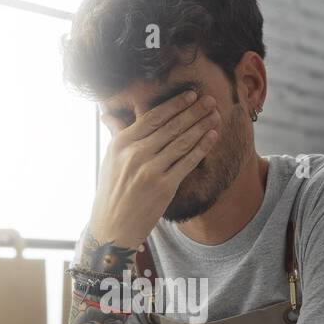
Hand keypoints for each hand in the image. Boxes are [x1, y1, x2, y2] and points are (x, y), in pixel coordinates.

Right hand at [89, 90, 220, 248]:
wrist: (113, 228)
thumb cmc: (112, 193)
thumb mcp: (109, 161)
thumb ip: (116, 135)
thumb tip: (107, 114)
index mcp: (121, 143)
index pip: (153, 117)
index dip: (175, 105)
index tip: (191, 95)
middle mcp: (135, 154)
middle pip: (171, 127)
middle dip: (194, 111)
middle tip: (210, 99)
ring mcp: (150, 170)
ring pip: (182, 142)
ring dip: (202, 125)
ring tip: (215, 114)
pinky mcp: (164, 187)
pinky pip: (188, 162)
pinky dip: (202, 147)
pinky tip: (212, 135)